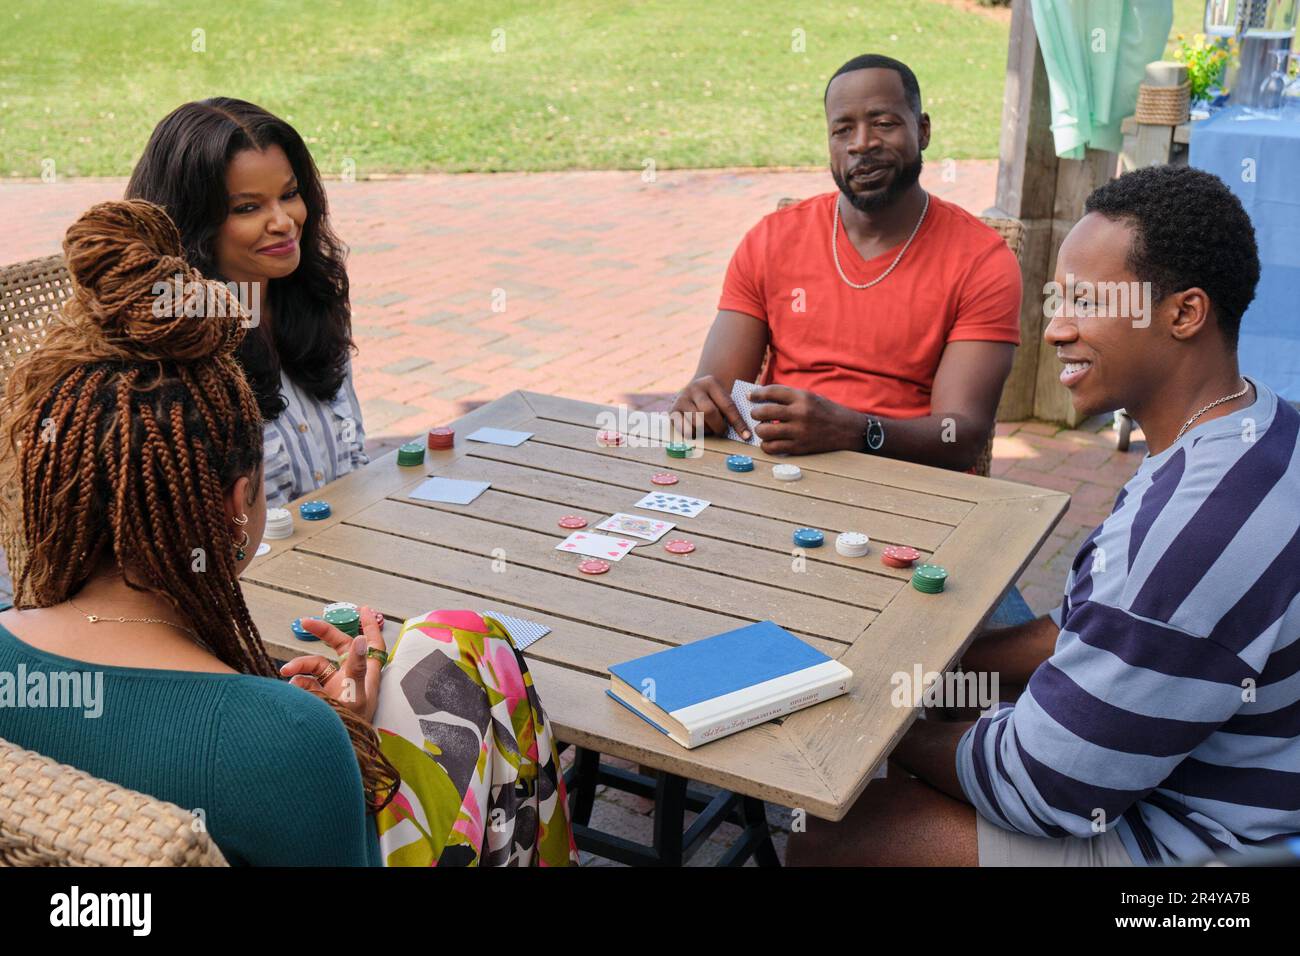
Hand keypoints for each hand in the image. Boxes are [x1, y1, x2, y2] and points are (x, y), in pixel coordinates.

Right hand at [280, 605, 385, 722]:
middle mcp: (351, 677)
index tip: (363, 609)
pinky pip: (306, 682)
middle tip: (305, 622)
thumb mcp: (355, 694)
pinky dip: (297, 682)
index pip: (372, 644)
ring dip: (300, 665)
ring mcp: (334, 686)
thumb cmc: (352, 726)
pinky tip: (292, 688)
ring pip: (316, 665)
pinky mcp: (320, 697)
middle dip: (323, 633)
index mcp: (366, 674)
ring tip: (287, 671)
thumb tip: (359, 639)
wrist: (333, 750)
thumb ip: (356, 667)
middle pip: (339, 646)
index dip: (369, 626)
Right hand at [670, 374, 750, 439]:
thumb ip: (732, 409)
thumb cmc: (714, 398)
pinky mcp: (673, 411)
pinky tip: (697, 430)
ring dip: (706, 430)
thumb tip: (745, 434)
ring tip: (709, 428)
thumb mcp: (723, 396)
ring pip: (696, 422)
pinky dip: (694, 433)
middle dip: (719, 426)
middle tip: (722, 431)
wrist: (693, 391)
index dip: (738, 422)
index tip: (746, 435)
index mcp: (710, 382)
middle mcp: (694, 388)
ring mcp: (681, 399)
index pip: (727, 405)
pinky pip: (684, 429)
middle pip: (709, 412)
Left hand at [748, 385, 862, 455]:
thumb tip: (762, 398)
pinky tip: (769, 442)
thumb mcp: (810, 397)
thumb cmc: (826, 412)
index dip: (757, 393)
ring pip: (764, 431)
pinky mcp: (799, 447)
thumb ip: (789, 397)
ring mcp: (799, 432)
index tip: (750, 396)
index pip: (772, 392)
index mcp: (803, 397)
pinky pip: (773, 448)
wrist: (848, 430)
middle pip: (764, 412)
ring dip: (759, 430)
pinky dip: (766, 445)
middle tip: (755, 414)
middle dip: (755, 413)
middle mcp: (800, 413)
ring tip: (763, 429)